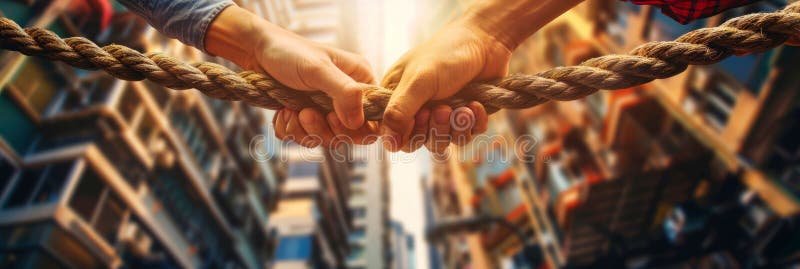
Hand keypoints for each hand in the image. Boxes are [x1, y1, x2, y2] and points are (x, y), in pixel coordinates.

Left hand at [207, 5, 377, 147]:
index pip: (373, 119)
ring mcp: (326, 109)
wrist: (256, 52)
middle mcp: (347, 97)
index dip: (357, 128)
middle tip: (306, 112)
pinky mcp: (307, 118)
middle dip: (323, 129)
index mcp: (360, 81)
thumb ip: (344, 93)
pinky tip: (283, 112)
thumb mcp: (318, 69)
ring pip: (325, 139)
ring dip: (303, 130)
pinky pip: (304, 139)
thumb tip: (358, 123)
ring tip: (290, 109)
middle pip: (348, 135)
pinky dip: (290, 130)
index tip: (333, 117)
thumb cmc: (289, 53)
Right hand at [380, 17, 508, 153]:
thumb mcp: (419, 81)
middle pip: (417, 142)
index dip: (405, 134)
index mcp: (397, 97)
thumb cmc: (447, 54)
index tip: (419, 118)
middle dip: (433, 130)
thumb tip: (387, 144)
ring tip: (463, 108)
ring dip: (454, 129)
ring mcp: (442, 114)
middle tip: (442, 109)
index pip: (392, 133)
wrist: (487, 42)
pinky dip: (473, 124)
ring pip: (442, 143)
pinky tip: (476, 104)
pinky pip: (466, 136)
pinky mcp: (464, 117)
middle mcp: (417, 108)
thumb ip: (400, 111)